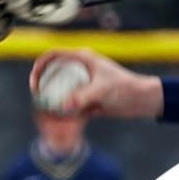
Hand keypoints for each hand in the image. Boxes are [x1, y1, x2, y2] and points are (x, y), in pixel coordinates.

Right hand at [30, 49, 163, 119]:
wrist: (143, 101)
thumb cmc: (127, 89)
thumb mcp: (103, 91)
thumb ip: (83, 97)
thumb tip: (63, 106)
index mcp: (82, 59)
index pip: (53, 56)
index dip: (40, 67)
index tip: (35, 84)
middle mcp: (80, 70)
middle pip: (53, 75)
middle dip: (43, 89)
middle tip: (39, 102)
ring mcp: (83, 85)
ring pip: (61, 93)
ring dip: (53, 104)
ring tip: (49, 116)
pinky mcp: (87, 99)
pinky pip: (71, 106)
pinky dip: (65, 114)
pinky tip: (64, 123)